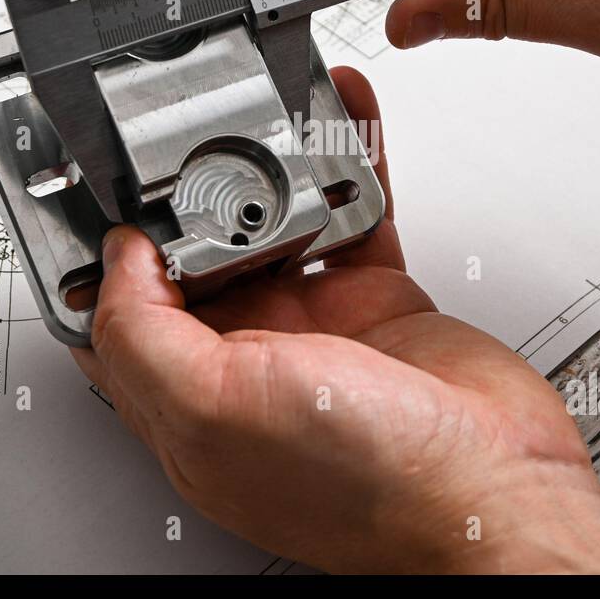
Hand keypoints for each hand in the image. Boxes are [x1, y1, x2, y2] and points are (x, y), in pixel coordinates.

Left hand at [72, 67, 599, 573]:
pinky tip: (346, 117)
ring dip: (274, 163)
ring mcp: (313, 329)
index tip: (107, 189)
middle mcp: (246, 362)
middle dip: (192, 191)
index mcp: (190, 399)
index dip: (104, 253)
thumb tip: (118, 259)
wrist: (495, 490)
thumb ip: (145, 334)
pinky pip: (354, 212)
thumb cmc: (368, 484)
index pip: (119, 316)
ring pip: (278, 221)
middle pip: (198, 254)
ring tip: (268, 108)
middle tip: (193, 132)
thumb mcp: (216, 411)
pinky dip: (352, 160)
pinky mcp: (374, 302)